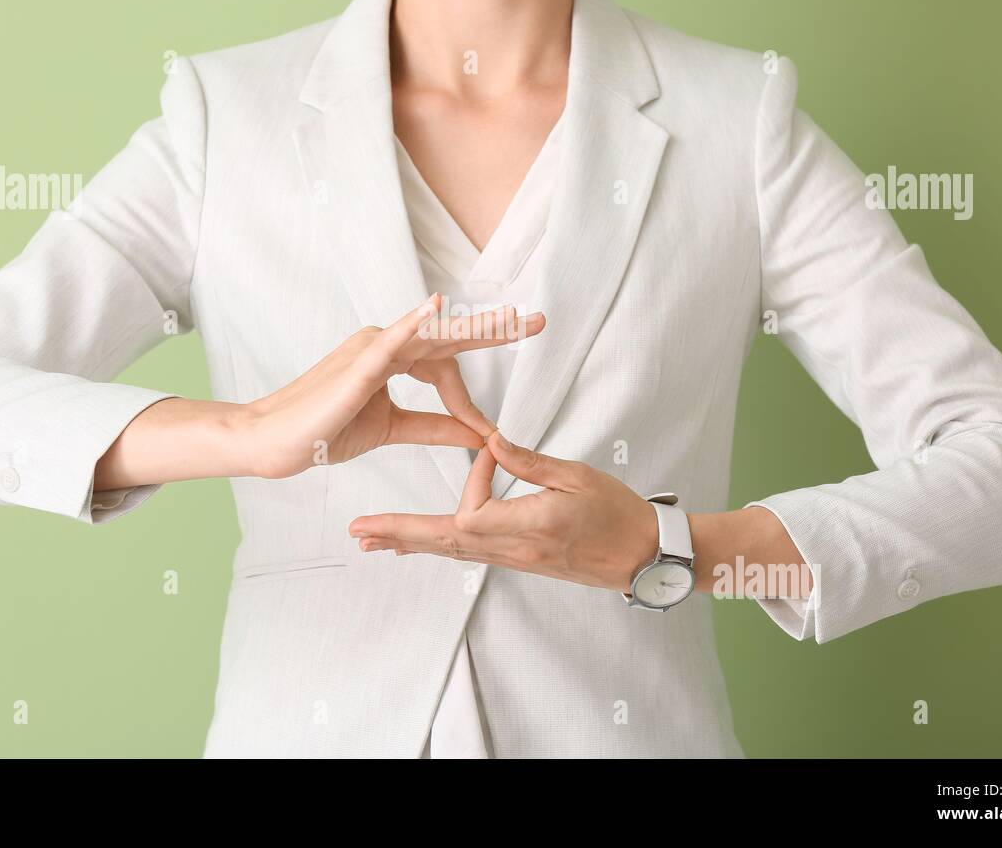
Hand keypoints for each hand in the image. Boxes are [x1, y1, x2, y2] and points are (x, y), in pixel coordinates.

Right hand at [243, 296, 543, 478]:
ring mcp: (370, 350)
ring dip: (473, 327)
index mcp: (393, 360)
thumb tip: (479, 432)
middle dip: (496, 330)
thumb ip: (436, 427)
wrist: (277, 442)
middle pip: (450, 336)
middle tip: (539, 321)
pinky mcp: (356, 365)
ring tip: (513, 319)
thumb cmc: (325, 430)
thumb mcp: (393, 429)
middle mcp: (386, 345)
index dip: (470, 396)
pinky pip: (390, 340)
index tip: (488, 429)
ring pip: (432, 334)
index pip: (447, 363)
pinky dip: (414, 322)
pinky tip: (436, 306)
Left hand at [348, 430, 658, 590]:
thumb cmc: (617, 514)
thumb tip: (489, 440)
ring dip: (410, 541)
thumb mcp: (578, 477)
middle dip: (400, 533)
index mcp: (529, 526)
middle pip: (445, 542)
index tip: (492, 448)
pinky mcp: (516, 560)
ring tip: (372, 538)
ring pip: (451, 550)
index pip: (473, 511)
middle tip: (359, 530)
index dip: (473, 477)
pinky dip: (437, 545)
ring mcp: (513, 560)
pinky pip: (467, 553)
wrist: (642, 557)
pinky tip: (416, 544)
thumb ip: (529, 462)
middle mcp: (514, 550)